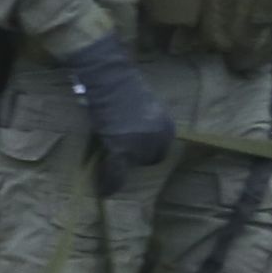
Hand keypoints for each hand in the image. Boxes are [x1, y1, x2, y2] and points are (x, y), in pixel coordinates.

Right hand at [57, 34, 171, 193]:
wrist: (110, 80)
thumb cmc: (125, 89)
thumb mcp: (146, 107)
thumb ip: (149, 125)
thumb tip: (141, 140)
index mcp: (168, 129)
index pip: (160, 152)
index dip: (145, 153)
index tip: (133, 152)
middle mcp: (158, 139)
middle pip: (148, 160)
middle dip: (136, 158)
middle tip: (120, 151)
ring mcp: (140, 145)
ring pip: (131, 165)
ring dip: (122, 165)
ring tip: (109, 161)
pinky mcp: (121, 148)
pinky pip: (116, 171)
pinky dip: (110, 182)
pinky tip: (104, 191)